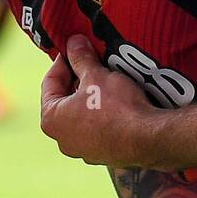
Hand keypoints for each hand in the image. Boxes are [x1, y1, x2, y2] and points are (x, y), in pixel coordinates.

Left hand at [39, 35, 156, 166]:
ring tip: (105, 80)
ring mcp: (83, 150)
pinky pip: (97, 128)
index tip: (74, 49)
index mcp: (51, 119)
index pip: (49, 82)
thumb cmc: (117, 108)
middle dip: (77, 79)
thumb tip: (73, 43)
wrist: (147, 138)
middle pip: (64, 100)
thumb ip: (81, 57)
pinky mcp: (103, 154)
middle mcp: (62, 139)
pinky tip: (116, 102)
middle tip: (91, 62)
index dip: (62, 61)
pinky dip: (102, 114)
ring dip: (90, 97)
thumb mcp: (96, 75)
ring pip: (81, 115)